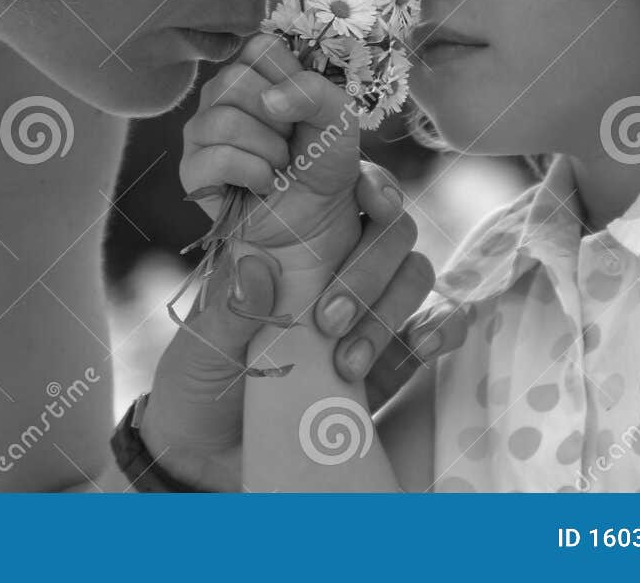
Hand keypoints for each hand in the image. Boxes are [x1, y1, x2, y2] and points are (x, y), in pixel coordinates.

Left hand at [139, 162, 435, 487]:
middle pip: (389, 229)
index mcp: (288, 240)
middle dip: (369, 267)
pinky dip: (438, 331)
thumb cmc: (201, 378)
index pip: (343, 188)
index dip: (369, 181)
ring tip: (346, 364)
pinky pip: (434, 329)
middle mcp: (335, 262)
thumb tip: (259, 271)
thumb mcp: (203, 340)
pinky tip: (421, 345)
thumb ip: (230, 309)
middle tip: (326, 321)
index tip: (370, 199)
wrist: (210, 458)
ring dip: (390, 309)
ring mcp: (367, 307)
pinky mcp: (391, 357)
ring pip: (413, 273)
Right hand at [179, 34, 362, 273]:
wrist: (319, 214)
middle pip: (234, 81)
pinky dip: (254, 172)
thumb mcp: (338, 116)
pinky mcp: (193, 171)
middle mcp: (219, 95)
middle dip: (278, 119)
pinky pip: (217, 158)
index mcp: (252, 71)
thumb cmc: (324, 157)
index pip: (260, 48)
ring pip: (223, 120)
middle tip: (290, 141)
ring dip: (268, 149)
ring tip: (279, 165)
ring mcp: (200, 131)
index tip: (302, 108)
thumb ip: (314, 91)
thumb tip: (269, 99)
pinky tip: (264, 183)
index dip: (290, 79)